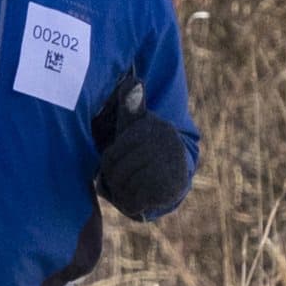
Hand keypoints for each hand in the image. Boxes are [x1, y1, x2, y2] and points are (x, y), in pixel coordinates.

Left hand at [90, 77, 191, 221]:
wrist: (177, 172)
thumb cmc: (146, 145)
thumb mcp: (136, 123)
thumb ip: (131, 105)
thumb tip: (133, 81)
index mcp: (153, 128)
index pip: (111, 156)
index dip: (108, 164)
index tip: (115, 162)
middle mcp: (165, 145)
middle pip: (117, 173)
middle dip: (115, 179)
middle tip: (123, 177)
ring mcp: (171, 167)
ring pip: (125, 188)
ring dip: (123, 192)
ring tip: (132, 186)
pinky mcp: (172, 189)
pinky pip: (136, 202)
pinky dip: (132, 204)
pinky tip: (139, 198)